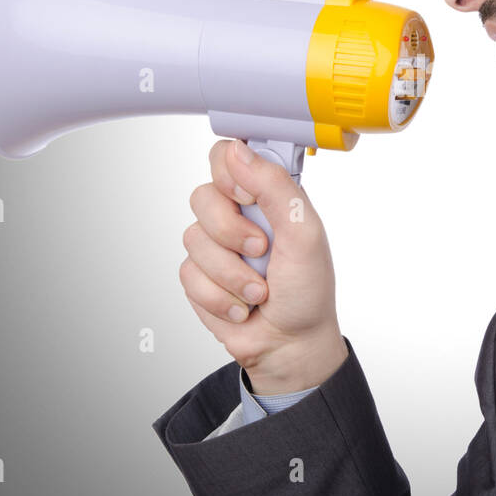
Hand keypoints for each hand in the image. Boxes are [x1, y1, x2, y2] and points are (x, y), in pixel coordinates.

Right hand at [180, 138, 347, 393]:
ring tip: (259, 291)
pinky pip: (188, 274)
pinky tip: (242, 306)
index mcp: (266, 195)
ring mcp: (216, 245)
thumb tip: (238, 150)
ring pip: (193, 238)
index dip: (229, 172)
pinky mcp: (199, 275)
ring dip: (230, 274)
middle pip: (203, 197)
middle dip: (231, 232)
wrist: (290, 345)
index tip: (246, 196)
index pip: (227, 156)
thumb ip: (275, 186)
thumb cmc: (307, 291)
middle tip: (261, 252)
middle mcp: (238, 214)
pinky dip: (219, 296)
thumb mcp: (305, 233)